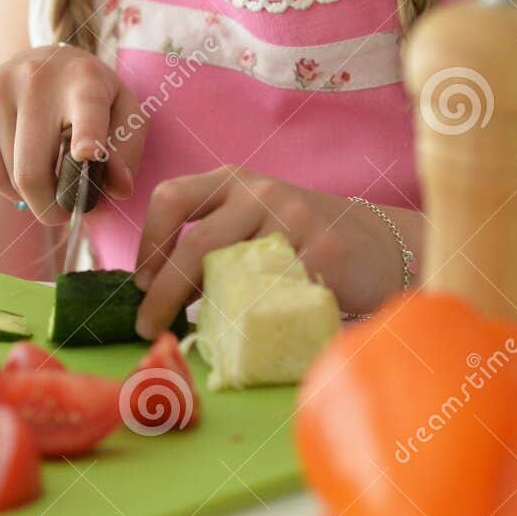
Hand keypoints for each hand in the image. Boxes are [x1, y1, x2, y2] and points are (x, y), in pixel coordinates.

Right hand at [0, 45, 143, 223]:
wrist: (48, 61)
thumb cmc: (92, 99)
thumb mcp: (124, 117)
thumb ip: (125, 154)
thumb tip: (117, 189)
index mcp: (85, 80)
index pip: (86, 112)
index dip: (87, 136)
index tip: (87, 154)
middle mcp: (36, 77)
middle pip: (32, 171)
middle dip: (50, 208)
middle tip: (63, 212)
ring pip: (10, 176)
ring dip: (31, 191)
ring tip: (47, 168)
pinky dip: (6, 184)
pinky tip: (20, 163)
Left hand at [132, 167, 415, 336]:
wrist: (375, 243)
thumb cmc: (297, 239)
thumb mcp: (250, 222)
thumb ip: (211, 242)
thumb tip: (157, 292)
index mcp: (231, 180)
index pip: (171, 197)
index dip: (148, 242)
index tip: (141, 283)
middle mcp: (259, 192)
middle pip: (197, 243)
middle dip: (164, 291)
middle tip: (148, 326)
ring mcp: (295, 218)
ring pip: (233, 272)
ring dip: (205, 312)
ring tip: (194, 335)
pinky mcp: (325, 250)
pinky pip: (277, 294)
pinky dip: (255, 320)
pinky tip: (250, 332)